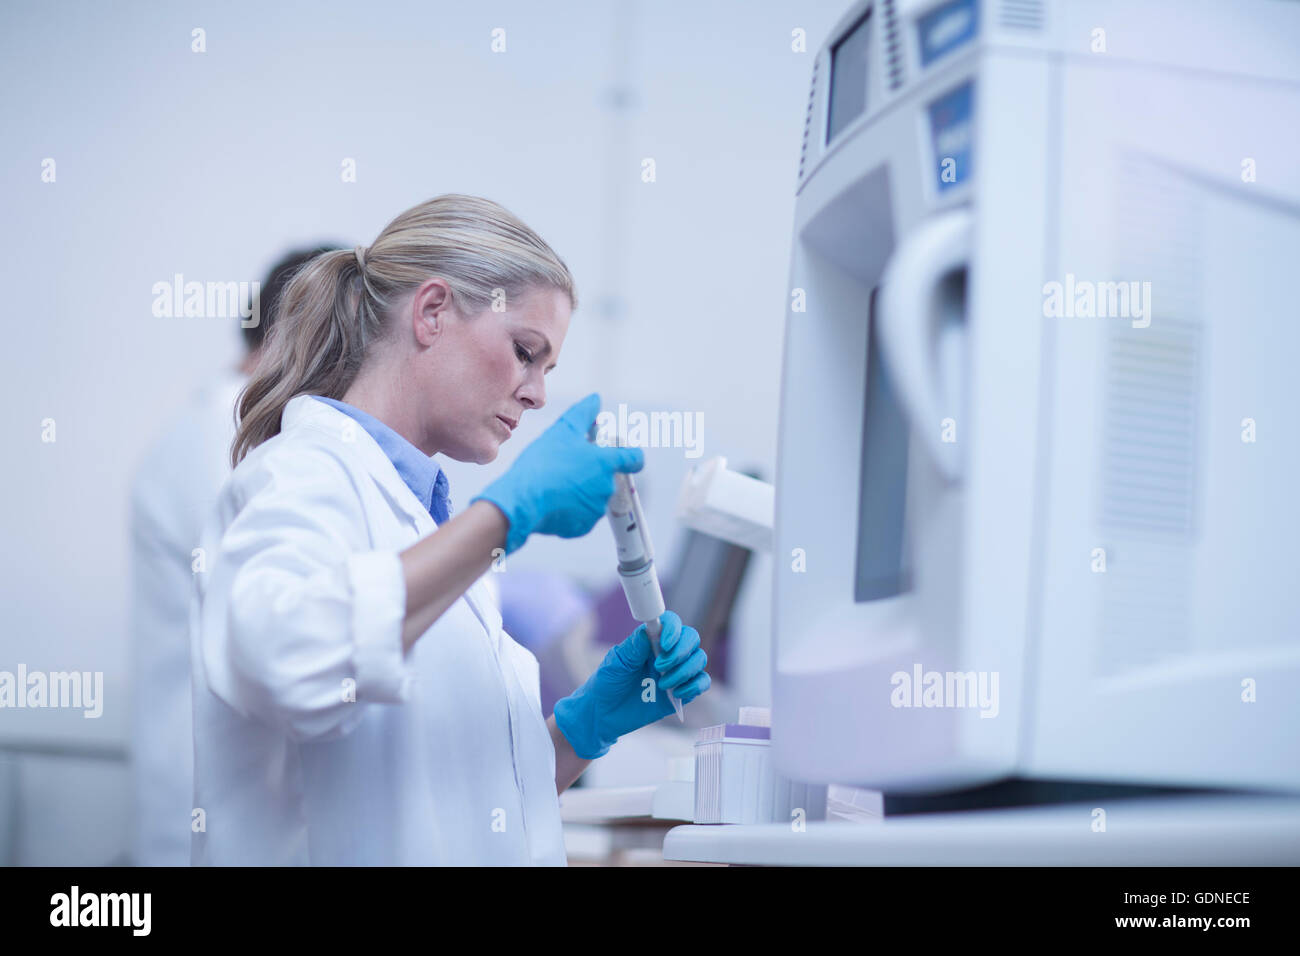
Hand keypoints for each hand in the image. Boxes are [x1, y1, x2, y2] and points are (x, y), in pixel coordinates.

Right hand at [469, 393, 642, 554]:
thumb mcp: (562, 431)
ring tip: (556, 483)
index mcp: (606, 463)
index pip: (634, 458)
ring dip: (580, 490)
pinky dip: (570, 509)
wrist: (522, 500)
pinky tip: (552, 500)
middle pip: (607, 477)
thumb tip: (596, 399)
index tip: (623, 454)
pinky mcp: (582, 527)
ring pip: (592, 496)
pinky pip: (581, 516)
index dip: (631, 454)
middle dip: (591, 472)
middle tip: (568, 466)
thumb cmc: (542, 464)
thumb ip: (583, 413)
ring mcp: (595, 509)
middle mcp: (606, 487)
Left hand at [553, 610, 710, 759]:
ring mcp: (676, 672)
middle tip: (659, 667)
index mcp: (650, 640)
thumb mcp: (615, 663)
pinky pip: (702, 682)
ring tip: (662, 684)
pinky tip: (677, 693)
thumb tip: (649, 630)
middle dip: (680, 652)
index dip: (673, 629)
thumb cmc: (607, 683)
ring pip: (699, 659)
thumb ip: (633, 648)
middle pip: (691, 639)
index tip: (664, 644)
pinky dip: (695, 686)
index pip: (671, 623)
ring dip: (685, 671)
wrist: (604, 715)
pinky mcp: (682, 692)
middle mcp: (667, 653)